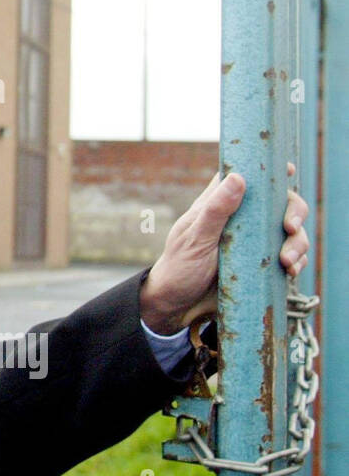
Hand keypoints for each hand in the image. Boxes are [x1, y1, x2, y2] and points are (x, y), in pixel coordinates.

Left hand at [139, 162, 310, 334]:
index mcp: (219, 206)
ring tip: (287, 261)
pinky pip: (290, 258)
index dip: (268, 172)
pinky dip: (297, 262)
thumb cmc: (179, 267)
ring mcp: (254, 243)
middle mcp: (241, 220)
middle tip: (290, 227)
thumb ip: (216, 210)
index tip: (286, 169)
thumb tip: (238, 178)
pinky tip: (291, 271)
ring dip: (298, 243)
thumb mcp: (195, 239)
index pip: (246, 178)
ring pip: (290, 232)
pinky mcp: (262, 265)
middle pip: (279, 204)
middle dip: (294, 212)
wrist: (177, 305)